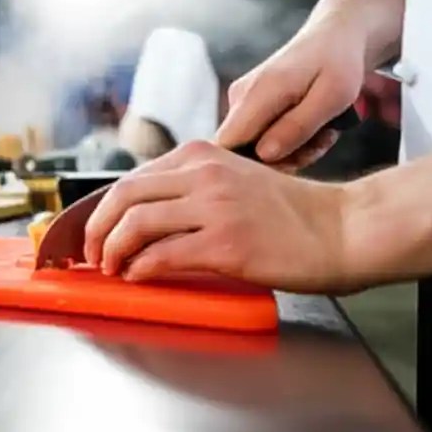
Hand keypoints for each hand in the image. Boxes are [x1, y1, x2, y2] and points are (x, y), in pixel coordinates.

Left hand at [83, 141, 354, 293]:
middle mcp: (203, 174)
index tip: (94, 231)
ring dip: (112, 251)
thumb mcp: (234, 178)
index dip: (102, 209)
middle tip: (91, 253)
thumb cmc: (291, 213)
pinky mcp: (225, 243)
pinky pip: (161, 255)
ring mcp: (214, 207)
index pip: (131, 178)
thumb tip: (144, 213)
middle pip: (122, 197)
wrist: (341, 229)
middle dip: (96, 230)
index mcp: (202, 155)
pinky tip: (138, 276)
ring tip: (111, 268)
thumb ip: (191, 186)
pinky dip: (140, 269)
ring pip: (135, 224)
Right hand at [217, 23, 366, 168]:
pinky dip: (288, 139)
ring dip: (291, 150)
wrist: (336, 35)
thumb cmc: (338, 63)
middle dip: (281, 159)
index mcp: (256, 94)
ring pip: (254, 146)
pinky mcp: (250, 104)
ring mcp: (242, 100)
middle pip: (241, 151)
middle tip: (320, 145)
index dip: (253, 167)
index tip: (294, 162)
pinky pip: (260, 135)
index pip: (226, 146)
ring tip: (323, 133)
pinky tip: (313, 128)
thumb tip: (264, 155)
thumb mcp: (332, 98)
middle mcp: (240, 97)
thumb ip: (297, 127)